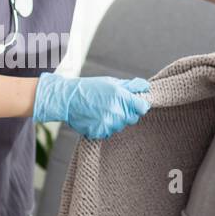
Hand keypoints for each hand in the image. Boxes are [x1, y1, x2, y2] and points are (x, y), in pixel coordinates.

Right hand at [32, 72, 151, 139]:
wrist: (67, 99)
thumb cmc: (90, 88)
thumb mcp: (111, 82)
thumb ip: (131, 86)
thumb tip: (146, 87)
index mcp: (121, 97)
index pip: (143, 107)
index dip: (139, 105)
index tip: (133, 103)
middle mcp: (116, 112)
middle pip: (133, 118)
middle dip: (127, 112)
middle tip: (113, 105)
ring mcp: (108, 124)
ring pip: (120, 126)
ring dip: (115, 120)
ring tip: (102, 110)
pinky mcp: (99, 133)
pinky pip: (109, 132)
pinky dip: (104, 127)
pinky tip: (96, 118)